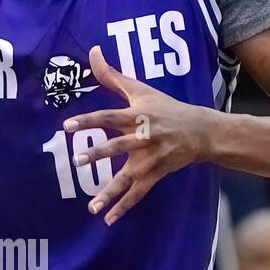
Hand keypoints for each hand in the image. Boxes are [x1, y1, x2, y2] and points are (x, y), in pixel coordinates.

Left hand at [63, 46, 208, 223]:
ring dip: (109, 192)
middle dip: (97, 155)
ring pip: (126, 177)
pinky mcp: (156, 174)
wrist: (201, 131)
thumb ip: (113, 76)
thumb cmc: (166, 108)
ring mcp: (149, 159)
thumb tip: (93, 51)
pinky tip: (107, 218)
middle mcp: (142, 138)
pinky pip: (138, 194)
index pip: (107, 117)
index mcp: (136, 116)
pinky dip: (123, 206)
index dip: (88, 121)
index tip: (68, 126)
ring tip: (91, 206)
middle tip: (76, 161)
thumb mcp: (141, 90)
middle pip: (116, 147)